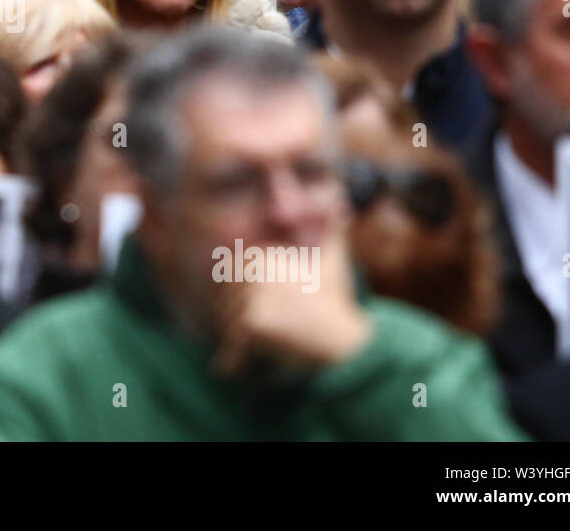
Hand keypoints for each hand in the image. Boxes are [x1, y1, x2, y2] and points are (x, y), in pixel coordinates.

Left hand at [211, 221, 370, 375]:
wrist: (345, 342)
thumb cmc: (335, 301)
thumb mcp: (332, 259)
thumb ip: (330, 229)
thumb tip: (339, 200)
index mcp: (262, 257)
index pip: (229, 276)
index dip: (240, 295)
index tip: (260, 309)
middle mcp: (253, 274)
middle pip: (225, 302)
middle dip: (235, 317)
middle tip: (261, 331)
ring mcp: (251, 299)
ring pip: (227, 325)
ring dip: (235, 340)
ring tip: (260, 346)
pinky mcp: (252, 326)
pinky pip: (229, 348)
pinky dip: (227, 363)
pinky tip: (224, 369)